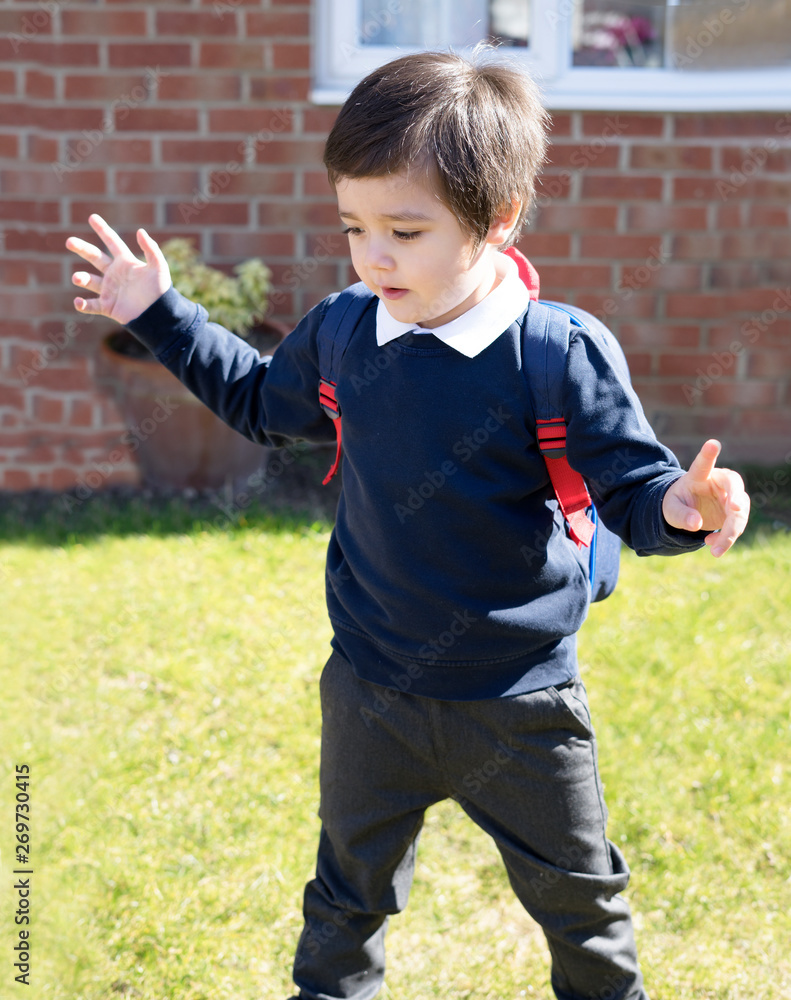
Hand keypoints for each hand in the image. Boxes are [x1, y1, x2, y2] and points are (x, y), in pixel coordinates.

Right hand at [66, 214, 170, 324]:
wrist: (160, 315)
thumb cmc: (161, 290)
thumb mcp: (159, 268)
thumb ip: (151, 249)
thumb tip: (140, 231)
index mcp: (126, 263)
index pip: (112, 242)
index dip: (103, 230)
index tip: (92, 217)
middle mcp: (115, 274)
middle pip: (95, 257)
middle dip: (82, 248)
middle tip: (69, 241)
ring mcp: (110, 290)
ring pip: (90, 281)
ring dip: (82, 278)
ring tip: (78, 278)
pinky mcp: (108, 307)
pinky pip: (91, 306)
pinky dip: (82, 305)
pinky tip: (78, 302)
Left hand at [662, 439, 749, 556]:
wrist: (687, 511)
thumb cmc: (677, 503)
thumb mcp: (671, 510)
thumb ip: (681, 515)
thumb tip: (696, 524)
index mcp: (698, 476)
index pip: (703, 464)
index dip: (708, 454)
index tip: (713, 443)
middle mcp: (718, 481)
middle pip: (733, 484)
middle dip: (736, 495)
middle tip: (735, 508)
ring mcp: (730, 495)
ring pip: (739, 511)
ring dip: (730, 532)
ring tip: (714, 550)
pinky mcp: (736, 511)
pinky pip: (737, 526)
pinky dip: (726, 539)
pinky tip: (711, 546)